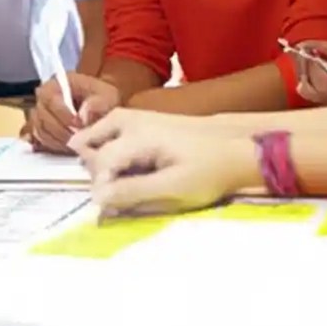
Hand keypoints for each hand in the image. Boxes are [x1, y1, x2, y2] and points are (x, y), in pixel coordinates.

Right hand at [29, 73, 120, 154]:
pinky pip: (41, 139)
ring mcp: (40, 114)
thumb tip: (82, 116)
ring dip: (58, 139)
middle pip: (43, 116)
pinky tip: (68, 147)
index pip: (50, 98)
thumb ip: (97, 104)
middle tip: (78, 139)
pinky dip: (54, 145)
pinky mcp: (41, 129)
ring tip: (76, 144)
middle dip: (61, 130)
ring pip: (41, 129)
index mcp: (57, 83)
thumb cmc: (103, 100)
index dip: (62, 113)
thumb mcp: (107, 96)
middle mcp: (44, 97)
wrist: (102, 111)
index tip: (78, 125)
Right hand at [69, 110, 258, 215]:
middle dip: (94, 171)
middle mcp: (133, 120)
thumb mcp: (173, 189)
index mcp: (139, 136)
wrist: (236, 148)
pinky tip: (117, 164)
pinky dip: (104, 144)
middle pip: (90, 143)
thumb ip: (133, 192)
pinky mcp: (144, 120)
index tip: (110, 209)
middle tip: (112, 194)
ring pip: (97, 131)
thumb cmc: (208, 171)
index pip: (100, 162)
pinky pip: (110, 128)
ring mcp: (137, 117)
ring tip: (110, 179)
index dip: (100, 189)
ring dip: (95, 155)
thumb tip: (98, 198)